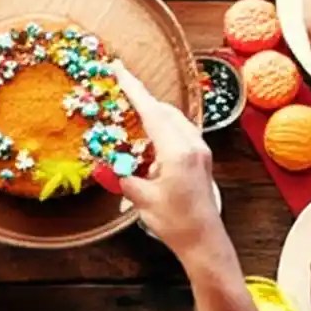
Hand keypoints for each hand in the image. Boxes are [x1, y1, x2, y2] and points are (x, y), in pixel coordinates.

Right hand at [112, 63, 225, 265]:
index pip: (152, 112)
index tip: (120, 70)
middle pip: (165, 111)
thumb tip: (106, 164)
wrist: (204, 241)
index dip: (134, 89)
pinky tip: (151, 138)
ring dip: (155, 113)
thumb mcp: (142, 199)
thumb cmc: (175, 223)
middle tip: (122, 91)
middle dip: (143, 99)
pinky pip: (181, 131)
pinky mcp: (202, 158)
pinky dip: (164, 127)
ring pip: (175, 119)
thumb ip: (123, 177)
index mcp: (177, 152)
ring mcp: (200, 150)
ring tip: (134, 114)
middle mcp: (192, 145)